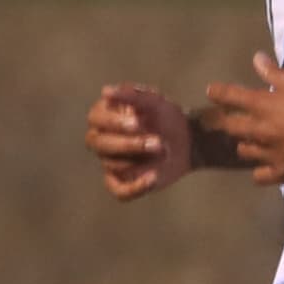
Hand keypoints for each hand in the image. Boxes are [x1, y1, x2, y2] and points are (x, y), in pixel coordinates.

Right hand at [85, 82, 198, 199]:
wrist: (187, 139)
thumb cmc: (166, 116)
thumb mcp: (155, 101)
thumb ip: (132, 95)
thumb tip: (105, 91)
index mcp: (102, 117)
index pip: (96, 119)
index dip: (114, 122)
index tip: (138, 122)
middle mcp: (100, 139)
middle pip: (100, 144)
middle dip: (128, 144)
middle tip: (157, 142)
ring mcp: (110, 162)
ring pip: (112, 164)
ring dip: (139, 160)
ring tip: (165, 151)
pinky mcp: (123, 181)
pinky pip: (120, 191)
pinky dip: (134, 188)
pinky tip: (153, 178)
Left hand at [205, 55, 283, 187]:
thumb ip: (277, 74)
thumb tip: (257, 58)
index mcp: (265, 106)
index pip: (229, 96)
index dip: (218, 92)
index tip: (212, 91)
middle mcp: (260, 130)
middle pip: (230, 126)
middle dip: (228, 121)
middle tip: (232, 118)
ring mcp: (269, 154)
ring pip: (243, 151)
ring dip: (247, 144)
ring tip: (254, 141)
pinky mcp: (282, 173)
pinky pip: (259, 176)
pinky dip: (261, 171)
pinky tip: (268, 166)